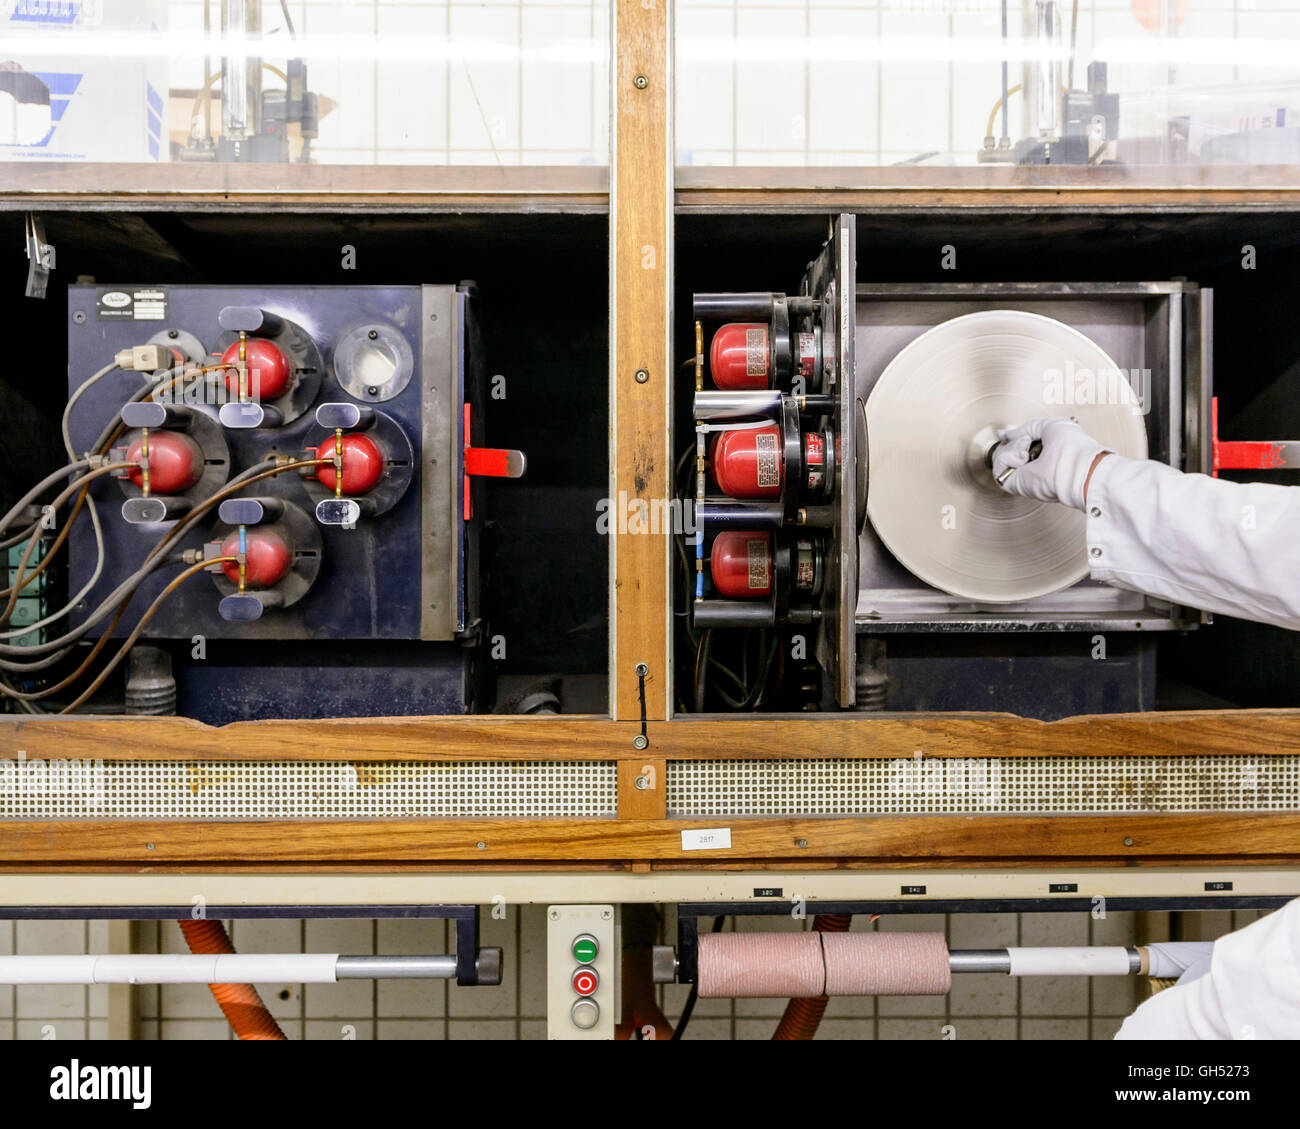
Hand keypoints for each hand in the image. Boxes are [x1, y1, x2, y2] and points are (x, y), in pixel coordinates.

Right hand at [991, 418, 1106, 510]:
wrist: (1079, 468)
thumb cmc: (1075, 449)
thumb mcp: (1050, 426)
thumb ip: (1025, 428)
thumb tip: (1005, 434)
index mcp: (1046, 454)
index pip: (1021, 446)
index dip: (1016, 437)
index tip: (1012, 434)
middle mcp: (1035, 467)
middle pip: (1008, 450)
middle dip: (1015, 441)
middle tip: (1028, 442)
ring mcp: (1024, 476)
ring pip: (1002, 457)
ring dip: (1013, 448)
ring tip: (1028, 449)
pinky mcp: (1015, 485)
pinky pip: (998, 467)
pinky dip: (1007, 456)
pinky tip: (1023, 458)